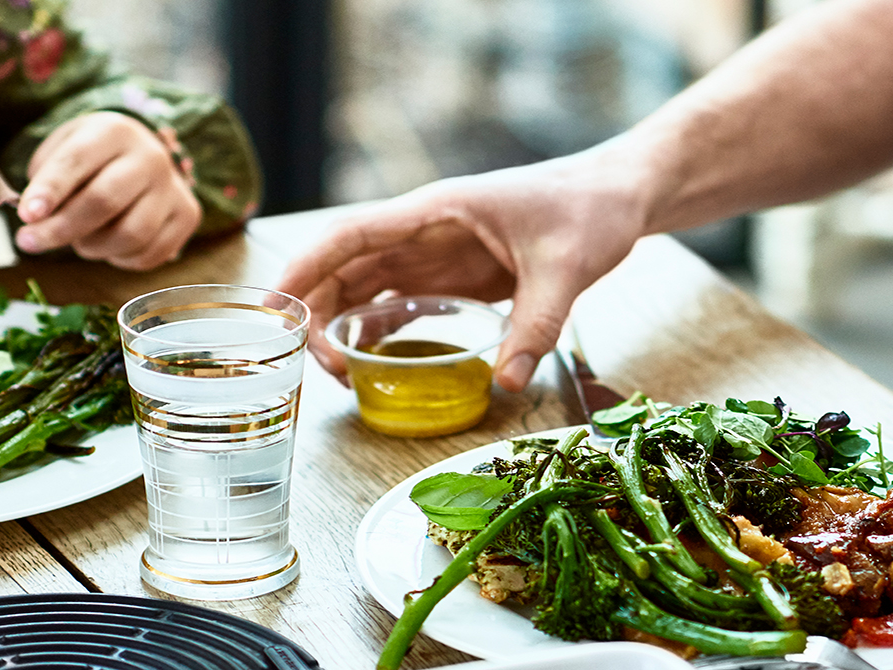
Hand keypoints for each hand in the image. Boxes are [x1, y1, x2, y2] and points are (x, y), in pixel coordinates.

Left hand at [14, 111, 201, 270]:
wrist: (141, 154)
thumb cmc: (92, 157)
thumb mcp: (61, 150)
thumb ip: (45, 180)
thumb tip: (36, 219)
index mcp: (114, 131)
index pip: (77, 161)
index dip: (50, 190)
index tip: (26, 215)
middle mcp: (151, 157)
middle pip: (104, 201)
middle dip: (61, 228)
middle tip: (29, 242)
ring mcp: (173, 187)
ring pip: (130, 234)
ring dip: (92, 247)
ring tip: (78, 239)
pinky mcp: (187, 215)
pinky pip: (149, 253)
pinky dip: (120, 258)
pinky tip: (109, 244)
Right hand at [275, 151, 651, 390]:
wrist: (617, 197)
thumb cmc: (589, 211)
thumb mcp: (567, 267)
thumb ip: (537, 324)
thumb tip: (506, 381)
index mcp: (438, 212)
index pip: (351, 234)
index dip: (307, 267)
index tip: (275, 305)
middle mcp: (426, 233)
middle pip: (347, 268)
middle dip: (318, 313)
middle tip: (315, 368)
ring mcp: (437, 255)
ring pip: (368, 288)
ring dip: (343, 326)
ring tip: (338, 376)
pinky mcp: (455, 277)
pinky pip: (402, 304)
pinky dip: (378, 332)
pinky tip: (368, 365)